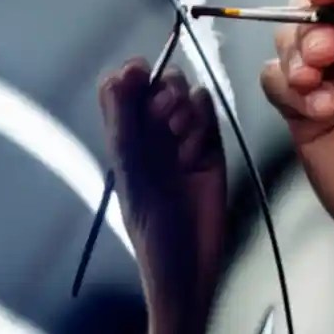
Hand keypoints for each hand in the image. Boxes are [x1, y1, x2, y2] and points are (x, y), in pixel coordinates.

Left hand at [100, 60, 225, 333]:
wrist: (189, 264)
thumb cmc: (150, 225)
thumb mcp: (130, 170)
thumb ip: (124, 118)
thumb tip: (127, 69)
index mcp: (123, 135)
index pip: (123, 85)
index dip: (133, 74)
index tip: (141, 75)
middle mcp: (151, 132)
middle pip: (159, 82)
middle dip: (165, 92)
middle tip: (165, 119)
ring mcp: (182, 137)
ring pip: (188, 93)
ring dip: (185, 111)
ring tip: (181, 145)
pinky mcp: (210, 146)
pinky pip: (209, 113)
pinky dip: (203, 125)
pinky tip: (196, 154)